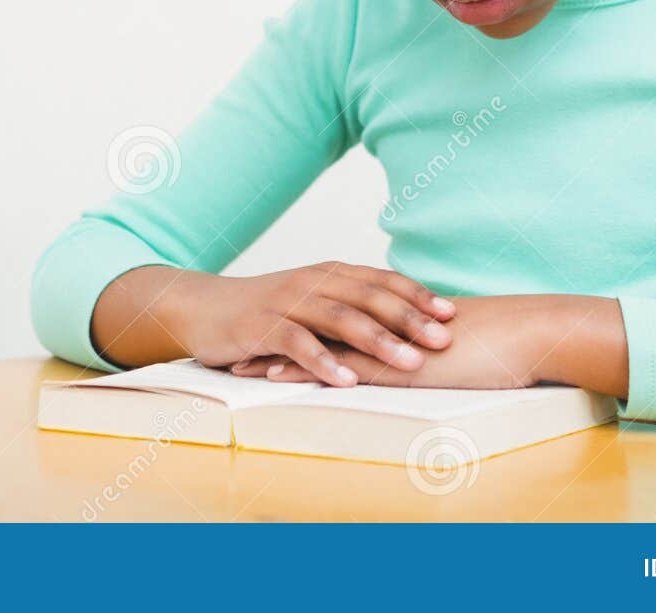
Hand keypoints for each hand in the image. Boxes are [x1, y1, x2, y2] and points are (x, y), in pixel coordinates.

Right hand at [100, 262, 456, 386]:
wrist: (202, 307)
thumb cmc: (266, 310)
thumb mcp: (312, 301)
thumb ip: (350, 308)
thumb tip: (404, 326)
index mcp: (330, 274)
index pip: (382, 281)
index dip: (417, 296)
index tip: (452, 314)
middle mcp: (313, 282)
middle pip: (369, 297)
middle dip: (409, 318)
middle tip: (444, 339)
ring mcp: (287, 303)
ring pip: (339, 318)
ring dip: (377, 341)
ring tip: (409, 362)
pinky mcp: (261, 327)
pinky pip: (297, 343)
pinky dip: (323, 361)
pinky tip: (346, 381)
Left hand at [231, 295, 549, 388]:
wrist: (526, 336)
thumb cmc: (504, 345)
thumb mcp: (460, 347)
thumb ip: (437, 349)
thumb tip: (432, 356)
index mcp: (395, 320)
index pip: (339, 317)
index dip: (305, 321)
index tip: (273, 329)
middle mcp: (383, 326)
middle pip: (317, 326)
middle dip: (278, 334)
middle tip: (240, 341)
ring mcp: (385, 342)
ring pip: (318, 344)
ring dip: (278, 353)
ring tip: (240, 363)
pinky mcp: (391, 364)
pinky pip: (337, 365)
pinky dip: (303, 369)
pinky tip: (274, 375)